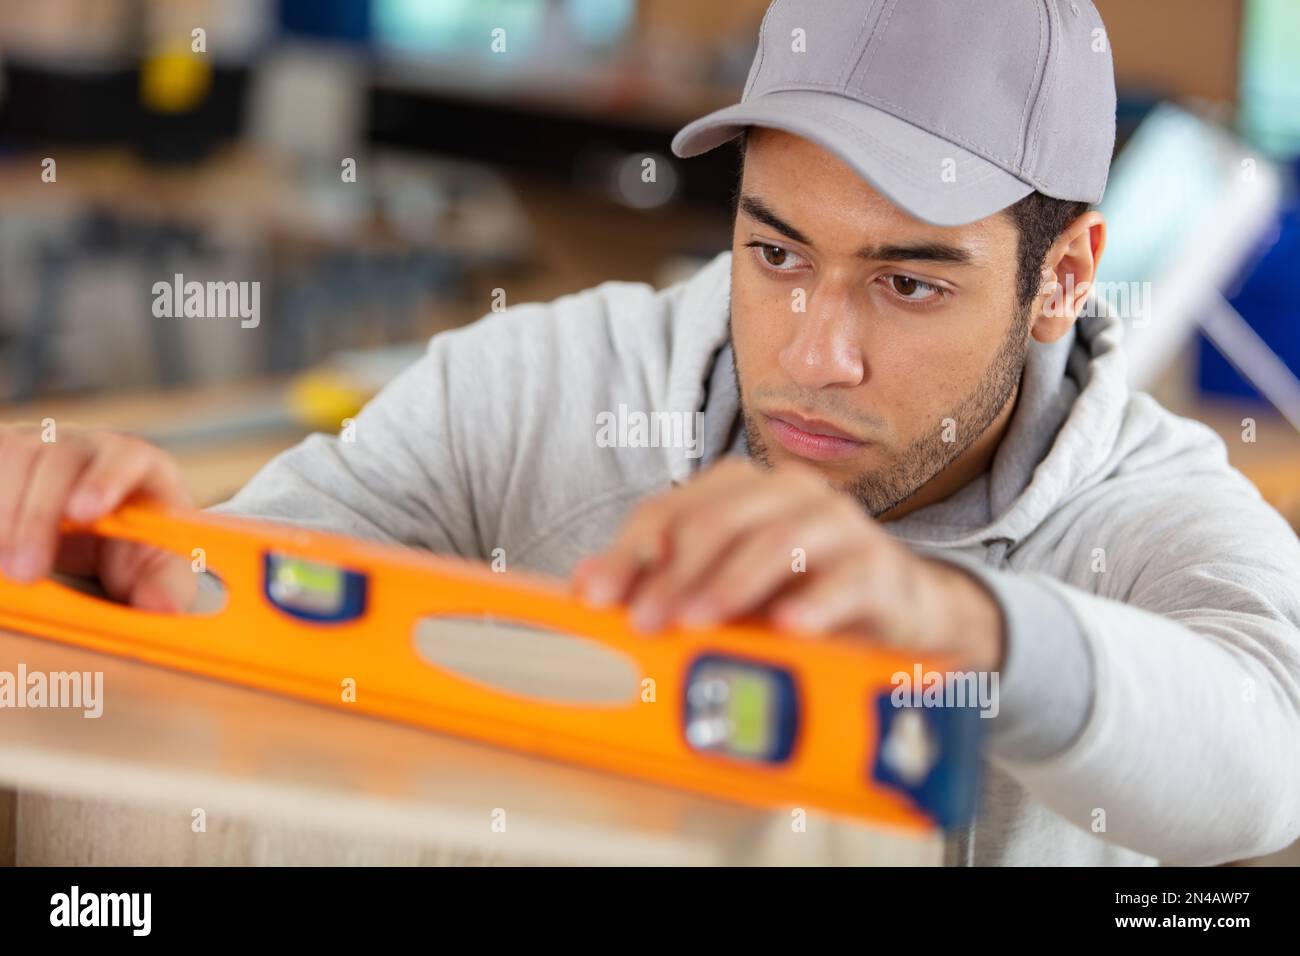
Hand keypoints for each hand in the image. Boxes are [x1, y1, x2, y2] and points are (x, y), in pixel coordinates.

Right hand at [0, 424, 196, 611]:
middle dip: (40, 516)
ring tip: (7, 569)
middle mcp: (87, 447)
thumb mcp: (157, 566)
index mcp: (138, 464)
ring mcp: (40, 448)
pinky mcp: (6, 458)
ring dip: (6, 518)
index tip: (85, 514)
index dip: (106, 480)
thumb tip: (163, 608)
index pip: (126, 456)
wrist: (97, 535)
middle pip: (60, 461)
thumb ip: (166, 585)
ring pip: (15, 462)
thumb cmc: (134, 545)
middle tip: (27, 572)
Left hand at [573, 458, 1003, 668]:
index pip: (671, 508)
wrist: (896, 612)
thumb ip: (659, 579)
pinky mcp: (879, 566)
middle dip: (673, 572)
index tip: (599, 598)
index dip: (629, 552)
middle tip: (643, 621)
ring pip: (777, 541)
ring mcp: (837, 525)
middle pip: (718, 521)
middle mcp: (787, 493)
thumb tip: (582, 585)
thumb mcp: (721, 587)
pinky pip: (843, 581)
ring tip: (697, 622)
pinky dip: (813, 604)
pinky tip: (786, 628)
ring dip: (731, 584)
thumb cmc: (795, 594)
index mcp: (741, 490)